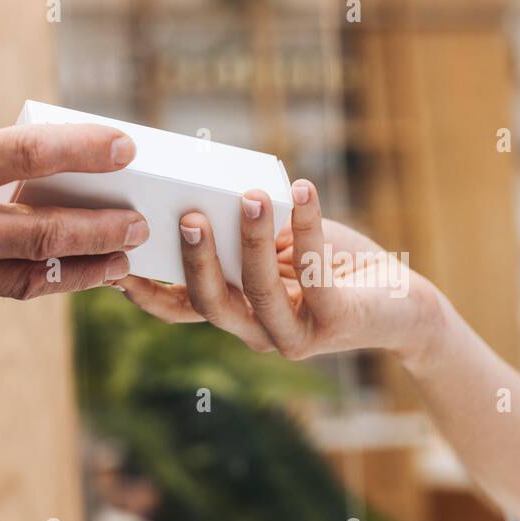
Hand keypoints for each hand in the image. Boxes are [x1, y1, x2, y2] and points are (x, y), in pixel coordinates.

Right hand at [0, 117, 149, 350]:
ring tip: (123, 262)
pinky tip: (59, 273)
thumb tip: (0, 162)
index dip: (84, 150)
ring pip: (31, 273)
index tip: (126, 145)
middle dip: (104, 227)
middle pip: (45, 227)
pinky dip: (31, 278)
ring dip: (84, 269)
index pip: (26, 154)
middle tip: (142, 222)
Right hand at [113, 180, 440, 361]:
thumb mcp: (285, 247)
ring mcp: (295, 333)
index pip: (181, 309)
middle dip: (195, 261)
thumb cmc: (336, 267)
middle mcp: (258, 331)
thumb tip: (221, 187)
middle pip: (211, 304)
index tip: (117, 258)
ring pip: (259, 292)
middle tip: (188, 216)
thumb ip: (251, 232)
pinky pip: (314, 273)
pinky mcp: (335, 322)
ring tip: (248, 197)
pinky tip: (304, 190)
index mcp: (237, 311)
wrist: (403, 303)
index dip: (147, 291)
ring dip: (251, 242)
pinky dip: (308, 227)